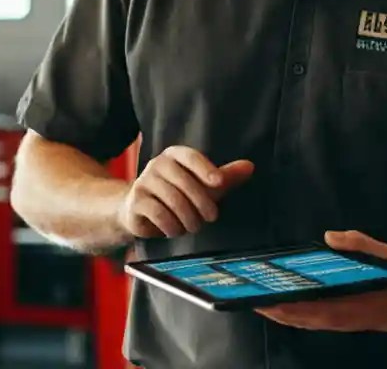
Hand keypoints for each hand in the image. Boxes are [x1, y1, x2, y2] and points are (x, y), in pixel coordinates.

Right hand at [117, 147, 253, 239]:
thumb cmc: (178, 196)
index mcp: (174, 155)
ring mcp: (143, 181)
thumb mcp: (204, 186)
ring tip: (193, 226)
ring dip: (187, 217)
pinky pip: (157, 212)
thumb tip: (250, 166)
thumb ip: (225, 177)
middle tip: (211, 217)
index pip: (191, 157)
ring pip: (171, 198)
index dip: (205, 168)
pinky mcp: (135, 201)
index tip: (219, 182)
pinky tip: (176, 230)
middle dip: (201, 202)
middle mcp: (157, 164)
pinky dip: (171, 224)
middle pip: (183, 181)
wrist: (140, 212)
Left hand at [256, 230, 386, 332]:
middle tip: (249, 299)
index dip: (285, 306)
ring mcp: (335, 323)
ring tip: (258, 302)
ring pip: (301, 322)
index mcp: (345, 306)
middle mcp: (336, 319)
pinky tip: (281, 307)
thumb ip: (356, 243)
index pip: (308, 308)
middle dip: (273, 310)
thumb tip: (329, 237)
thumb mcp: (380, 253)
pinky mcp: (336, 322)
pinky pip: (309, 321)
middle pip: (298, 318)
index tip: (264, 298)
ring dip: (279, 314)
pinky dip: (293, 315)